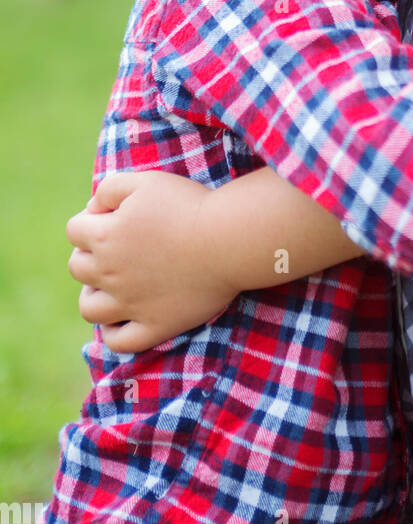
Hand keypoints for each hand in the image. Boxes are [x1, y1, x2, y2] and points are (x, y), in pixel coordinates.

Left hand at [67, 172, 236, 352]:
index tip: (114, 215)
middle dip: (89, 255)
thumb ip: (109, 188)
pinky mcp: (154, 326)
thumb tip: (91, 207)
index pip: (74, 230)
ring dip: (94, 294)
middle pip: (77, 268)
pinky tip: (124, 317)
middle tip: (116, 247)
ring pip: (89, 308)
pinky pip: (119, 342)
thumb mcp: (145, 181)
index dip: (90, 219)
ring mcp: (130, 304)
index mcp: (105, 237)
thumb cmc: (189, 205)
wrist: (228, 240)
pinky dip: (113, 332)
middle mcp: (110, 273)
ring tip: (113, 284)